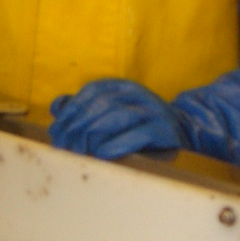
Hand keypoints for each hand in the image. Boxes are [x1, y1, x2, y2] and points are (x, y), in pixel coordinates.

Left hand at [49, 78, 188, 158]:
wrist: (183, 133)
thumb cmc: (140, 126)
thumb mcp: (112, 114)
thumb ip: (85, 109)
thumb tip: (57, 106)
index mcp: (124, 86)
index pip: (93, 90)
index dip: (72, 108)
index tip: (56, 128)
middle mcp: (139, 93)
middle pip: (102, 103)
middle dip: (78, 124)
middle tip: (63, 144)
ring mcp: (153, 110)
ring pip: (118, 115)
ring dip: (93, 133)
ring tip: (78, 150)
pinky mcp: (164, 130)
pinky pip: (138, 134)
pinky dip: (116, 144)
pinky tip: (100, 154)